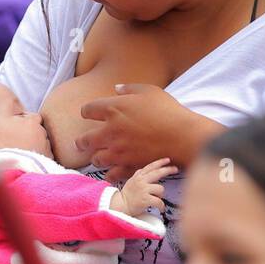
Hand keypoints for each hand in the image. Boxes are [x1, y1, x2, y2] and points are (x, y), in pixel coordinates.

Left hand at [78, 83, 220, 181]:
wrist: (182, 135)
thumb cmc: (168, 110)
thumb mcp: (149, 91)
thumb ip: (129, 89)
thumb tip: (116, 88)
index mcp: (113, 109)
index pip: (87, 110)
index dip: (87, 112)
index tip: (89, 114)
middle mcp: (110, 131)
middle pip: (84, 140)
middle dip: (82, 142)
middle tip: (82, 143)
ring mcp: (118, 151)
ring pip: (95, 159)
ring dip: (96, 158)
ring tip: (99, 157)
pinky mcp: (128, 166)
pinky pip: (111, 175)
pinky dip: (110, 174)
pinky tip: (113, 171)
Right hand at [112, 158, 178, 214]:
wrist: (120, 206)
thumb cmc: (127, 196)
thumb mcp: (131, 182)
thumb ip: (139, 176)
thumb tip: (146, 171)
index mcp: (138, 177)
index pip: (150, 167)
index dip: (160, 162)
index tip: (167, 160)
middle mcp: (141, 181)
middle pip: (158, 173)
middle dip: (168, 170)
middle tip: (175, 169)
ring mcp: (143, 190)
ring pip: (161, 189)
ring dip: (160, 195)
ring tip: (155, 200)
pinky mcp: (145, 199)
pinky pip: (159, 202)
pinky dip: (161, 206)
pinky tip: (160, 208)